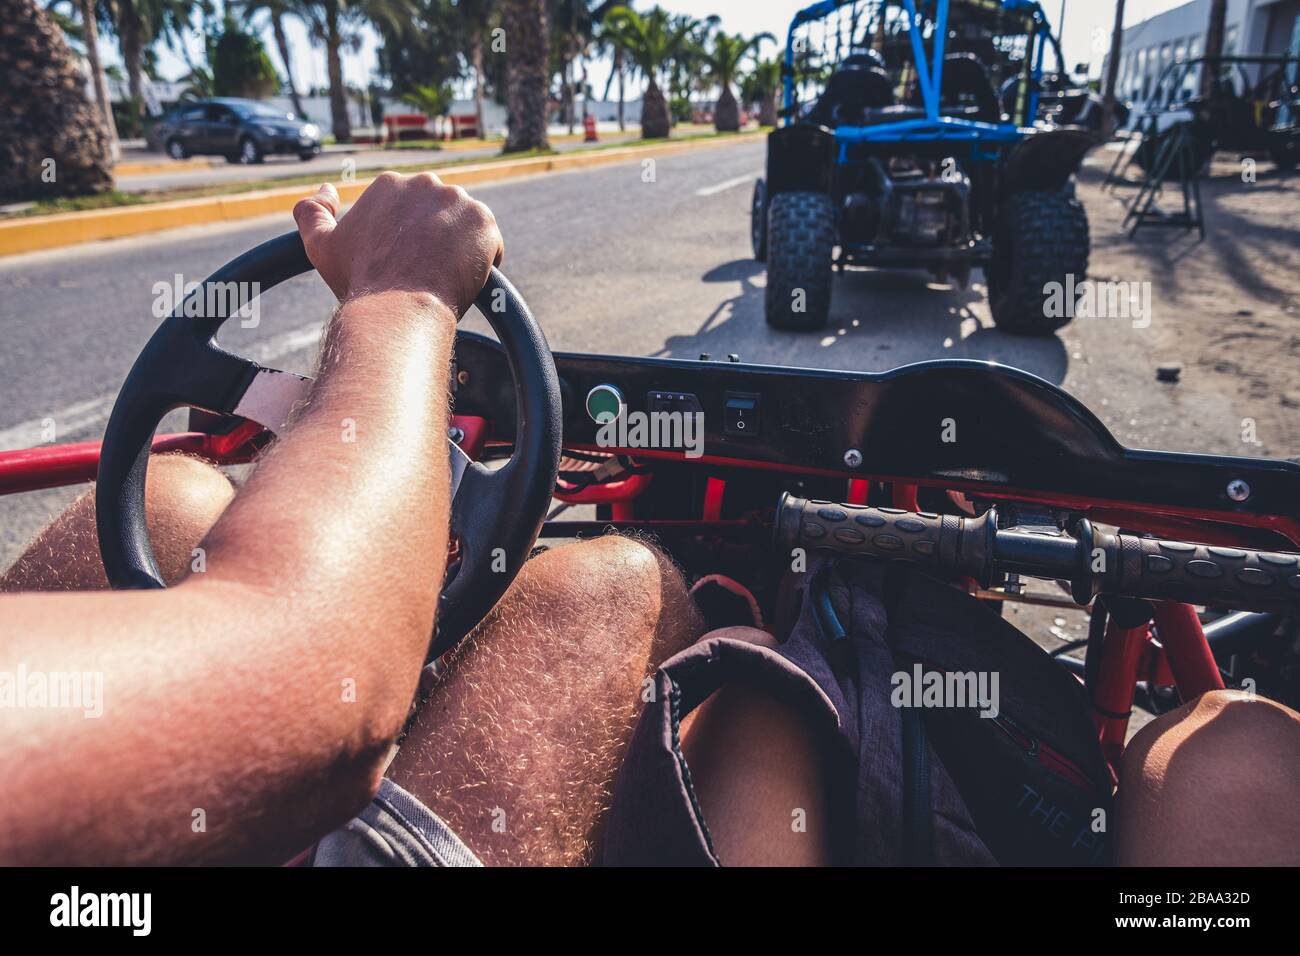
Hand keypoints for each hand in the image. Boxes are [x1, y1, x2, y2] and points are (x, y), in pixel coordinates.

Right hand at [293, 174, 504, 316]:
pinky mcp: (484, 221)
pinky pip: (489, 242)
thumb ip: (312, 212)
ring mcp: (457, 200)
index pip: (411, 211)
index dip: (410, 240)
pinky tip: (462, 278)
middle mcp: (425, 183)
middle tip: (425, 272)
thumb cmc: (361, 281)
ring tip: (442, 276)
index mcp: (389, 184)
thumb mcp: (321, 246)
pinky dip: (482, 260)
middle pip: (439, 214)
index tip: (405, 263)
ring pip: (465, 226)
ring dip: (459, 248)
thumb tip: (327, 189)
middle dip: (436, 239)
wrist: (399, 307)